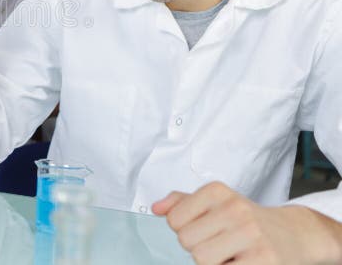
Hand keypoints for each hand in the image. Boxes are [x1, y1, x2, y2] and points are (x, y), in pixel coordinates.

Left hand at [153, 181, 341, 263]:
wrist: (294, 233)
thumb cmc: (246, 220)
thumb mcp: (216, 203)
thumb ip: (183, 203)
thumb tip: (155, 209)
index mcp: (218, 192)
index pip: (174, 219)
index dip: (182, 230)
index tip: (200, 230)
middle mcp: (235, 209)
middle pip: (187, 241)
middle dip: (196, 248)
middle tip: (216, 245)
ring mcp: (251, 234)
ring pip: (202, 259)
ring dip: (211, 263)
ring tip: (227, 256)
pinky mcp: (265, 259)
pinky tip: (238, 263)